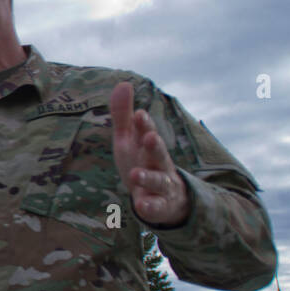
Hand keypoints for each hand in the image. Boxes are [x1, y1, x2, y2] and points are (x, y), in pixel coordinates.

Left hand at [110, 82, 189, 226]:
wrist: (166, 198)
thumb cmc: (142, 162)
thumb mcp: (128, 140)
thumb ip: (123, 115)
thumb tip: (124, 83)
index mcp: (148, 146)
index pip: (146, 132)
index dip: (143, 124)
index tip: (139, 113)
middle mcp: (158, 163)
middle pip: (158, 153)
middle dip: (154, 145)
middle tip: (149, 137)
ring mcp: (161, 185)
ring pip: (159, 180)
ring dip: (148, 177)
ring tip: (135, 174)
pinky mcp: (160, 206)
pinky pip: (156, 207)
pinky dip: (150, 207)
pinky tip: (141, 206)